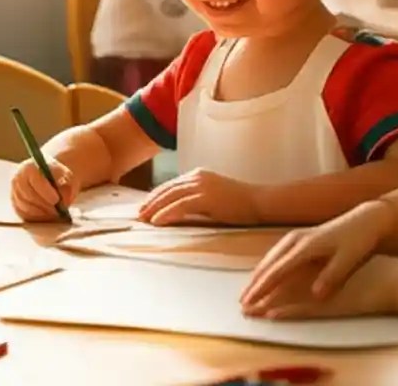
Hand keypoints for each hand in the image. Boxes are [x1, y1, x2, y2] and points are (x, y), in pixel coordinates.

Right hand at [10, 158, 77, 221]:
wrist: (53, 178)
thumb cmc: (60, 177)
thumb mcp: (66, 176)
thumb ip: (64, 184)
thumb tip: (63, 200)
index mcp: (30, 167)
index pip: (34, 180)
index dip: (45, 191)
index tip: (56, 200)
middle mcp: (18, 178)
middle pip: (28, 195)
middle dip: (43, 205)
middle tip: (57, 211)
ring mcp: (15, 193)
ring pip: (26, 207)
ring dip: (41, 212)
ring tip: (55, 213)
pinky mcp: (16, 205)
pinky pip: (24, 214)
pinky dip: (36, 218)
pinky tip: (47, 216)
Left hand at [137, 168, 260, 225]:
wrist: (259, 202)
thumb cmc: (240, 204)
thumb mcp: (213, 197)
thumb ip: (196, 199)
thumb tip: (178, 210)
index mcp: (198, 175)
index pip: (170, 185)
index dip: (155, 197)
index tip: (144, 207)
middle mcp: (197, 177)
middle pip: (166, 189)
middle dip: (150, 202)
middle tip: (138, 215)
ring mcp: (202, 186)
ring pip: (170, 196)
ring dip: (154, 208)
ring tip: (143, 219)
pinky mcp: (206, 197)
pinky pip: (180, 206)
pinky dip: (166, 214)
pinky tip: (156, 222)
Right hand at [241, 200, 393, 309]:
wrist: (366, 220)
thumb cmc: (359, 240)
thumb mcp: (350, 260)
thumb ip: (332, 277)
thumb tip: (315, 296)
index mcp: (306, 246)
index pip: (278, 271)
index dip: (262, 288)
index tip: (250, 302)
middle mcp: (296, 240)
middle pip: (268, 264)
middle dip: (254, 284)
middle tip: (242, 302)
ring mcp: (295, 237)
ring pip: (269, 258)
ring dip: (257, 275)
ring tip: (248, 291)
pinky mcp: (299, 237)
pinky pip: (276, 254)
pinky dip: (266, 267)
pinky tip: (262, 274)